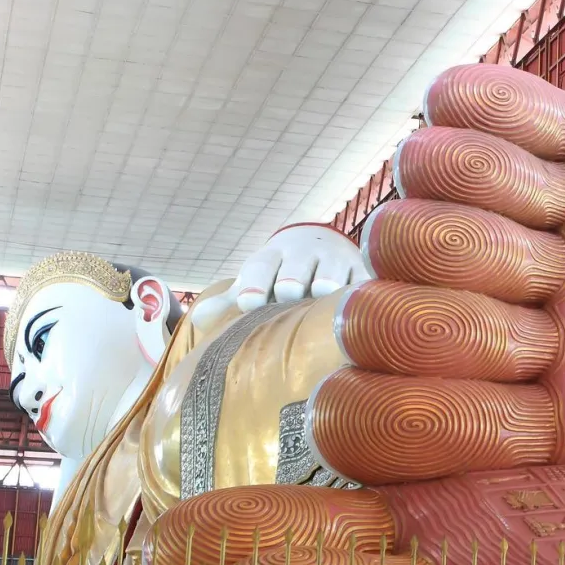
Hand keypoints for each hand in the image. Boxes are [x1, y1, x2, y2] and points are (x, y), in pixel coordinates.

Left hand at [191, 224, 366, 331]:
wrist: (320, 244)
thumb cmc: (280, 275)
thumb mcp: (255, 282)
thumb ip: (229, 302)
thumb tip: (200, 319)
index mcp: (271, 258)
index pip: (260, 266)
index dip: (254, 283)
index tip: (248, 303)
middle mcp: (302, 254)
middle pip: (295, 265)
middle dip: (290, 279)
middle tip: (287, 293)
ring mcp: (334, 259)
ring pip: (332, 270)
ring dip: (327, 283)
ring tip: (323, 295)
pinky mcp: (361, 269)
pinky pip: (363, 278)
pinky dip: (362, 289)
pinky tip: (361, 302)